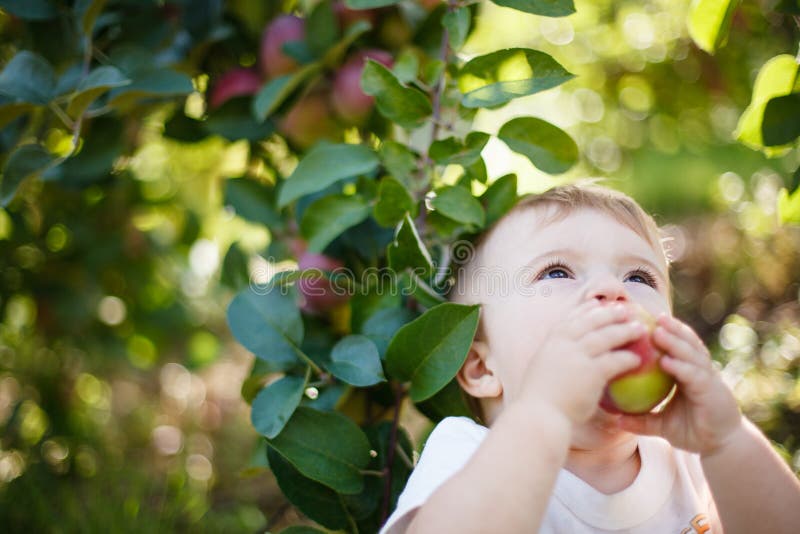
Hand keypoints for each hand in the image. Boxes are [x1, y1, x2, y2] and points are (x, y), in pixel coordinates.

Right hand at [516, 299, 643, 425]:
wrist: (539, 416)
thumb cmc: (540, 400)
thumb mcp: (542, 370)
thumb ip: (555, 359)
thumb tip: (566, 357)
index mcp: (551, 342)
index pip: (571, 318)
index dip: (586, 309)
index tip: (597, 303)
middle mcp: (563, 344)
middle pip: (591, 321)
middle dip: (609, 313)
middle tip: (626, 309)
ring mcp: (577, 356)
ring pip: (605, 337)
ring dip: (624, 330)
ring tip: (640, 329)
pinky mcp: (591, 373)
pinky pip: (614, 361)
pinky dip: (627, 358)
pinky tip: (638, 359)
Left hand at [617, 313, 742, 455]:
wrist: (721, 446)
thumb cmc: (692, 431)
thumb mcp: (662, 425)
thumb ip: (642, 420)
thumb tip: (615, 419)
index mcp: (687, 373)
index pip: (677, 347)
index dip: (666, 332)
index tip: (644, 320)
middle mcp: (700, 371)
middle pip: (687, 344)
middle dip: (672, 329)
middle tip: (653, 316)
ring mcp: (708, 380)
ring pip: (693, 355)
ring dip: (676, 343)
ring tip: (659, 331)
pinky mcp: (713, 393)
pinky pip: (696, 377)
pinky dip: (682, 368)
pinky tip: (668, 362)